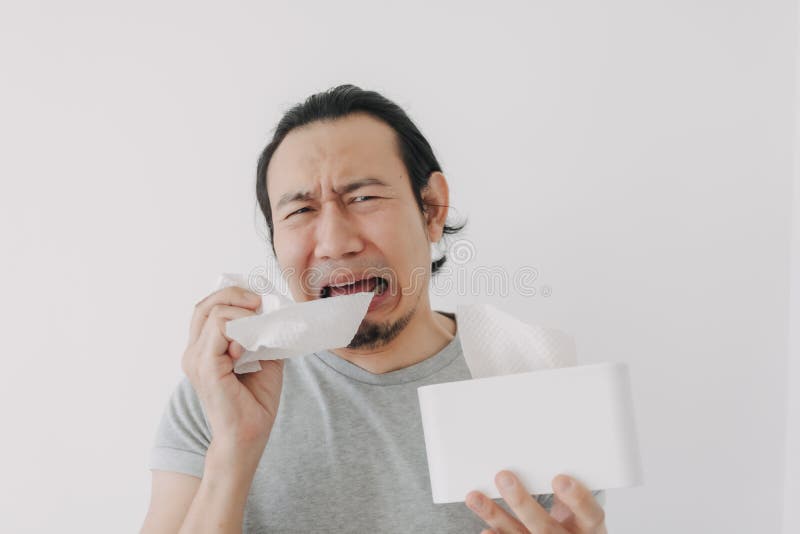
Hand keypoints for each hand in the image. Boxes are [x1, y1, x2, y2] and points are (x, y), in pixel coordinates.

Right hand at [182, 286, 284, 451]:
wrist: (248, 436)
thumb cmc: (254, 403)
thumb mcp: (264, 358)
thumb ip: (262, 334)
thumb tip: (273, 310)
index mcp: (203, 350)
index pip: (208, 308)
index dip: (232, 296)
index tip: (259, 301)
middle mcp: (193, 352)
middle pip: (206, 304)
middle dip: (236, 295)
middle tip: (260, 303)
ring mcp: (196, 359)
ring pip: (215, 313)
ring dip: (243, 316)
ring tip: (256, 337)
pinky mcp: (205, 366)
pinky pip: (220, 328)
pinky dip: (240, 330)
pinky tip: (249, 349)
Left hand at [465, 471, 606, 533]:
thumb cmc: (575, 516)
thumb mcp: (578, 504)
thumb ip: (565, 486)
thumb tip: (542, 444)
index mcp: (589, 526)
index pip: (590, 513)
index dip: (576, 498)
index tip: (560, 478)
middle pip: (546, 527)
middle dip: (522, 502)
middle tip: (504, 476)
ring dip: (496, 515)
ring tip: (475, 497)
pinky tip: (484, 527)